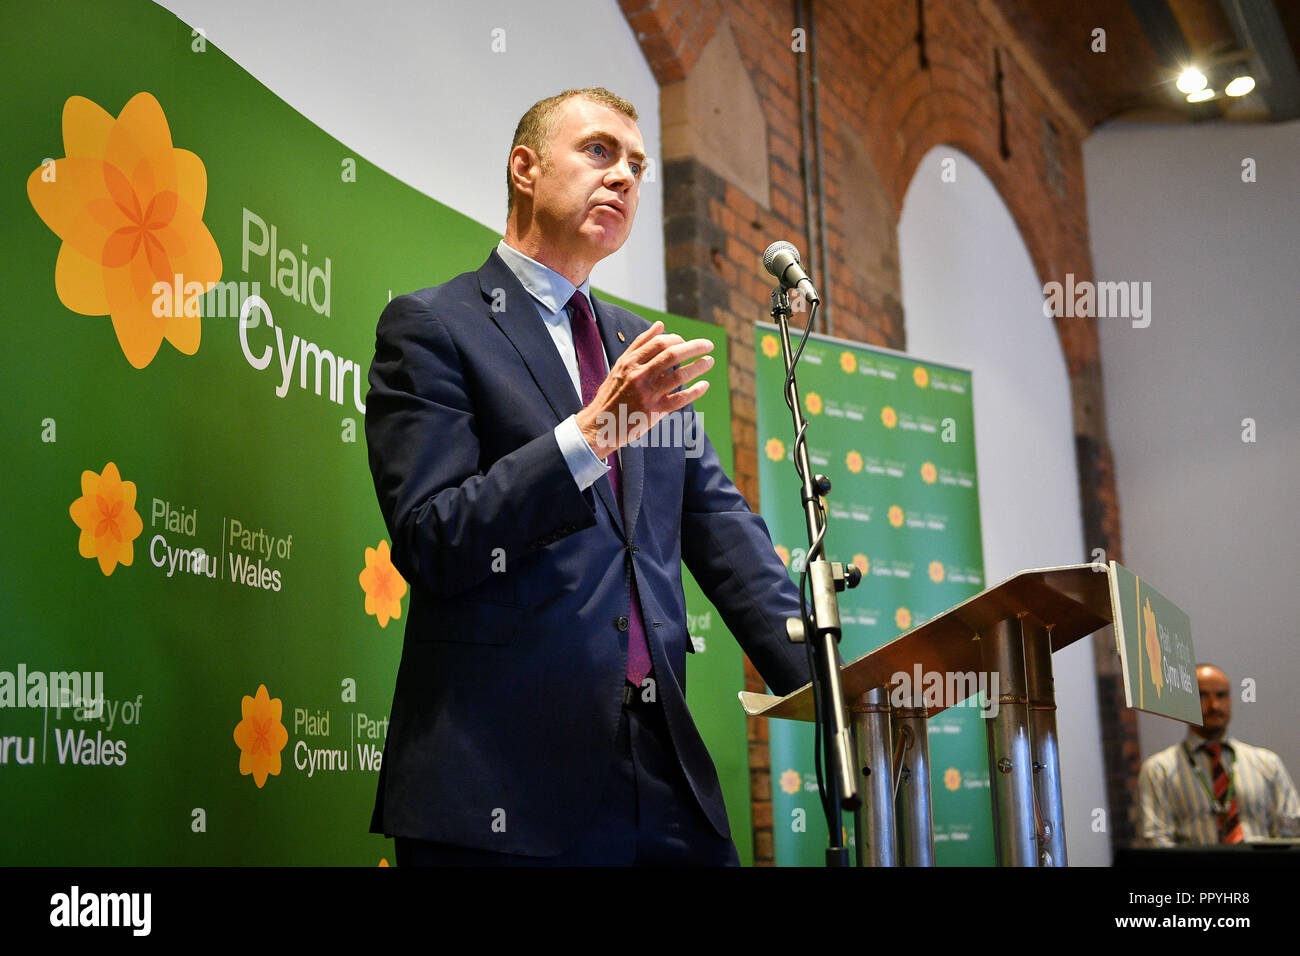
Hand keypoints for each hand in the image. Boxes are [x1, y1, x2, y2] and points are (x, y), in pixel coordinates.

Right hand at [575, 321, 713, 459]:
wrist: (600, 424)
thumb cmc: (613, 392)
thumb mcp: (621, 364)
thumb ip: (641, 344)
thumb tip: (660, 324)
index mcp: (630, 362)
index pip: (660, 343)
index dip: (677, 339)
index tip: (685, 342)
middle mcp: (639, 376)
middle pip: (672, 355)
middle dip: (695, 347)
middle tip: (708, 345)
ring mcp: (648, 394)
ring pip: (679, 376)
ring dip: (698, 366)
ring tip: (709, 361)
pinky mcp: (654, 412)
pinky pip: (680, 400)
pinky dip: (695, 391)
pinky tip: (704, 385)